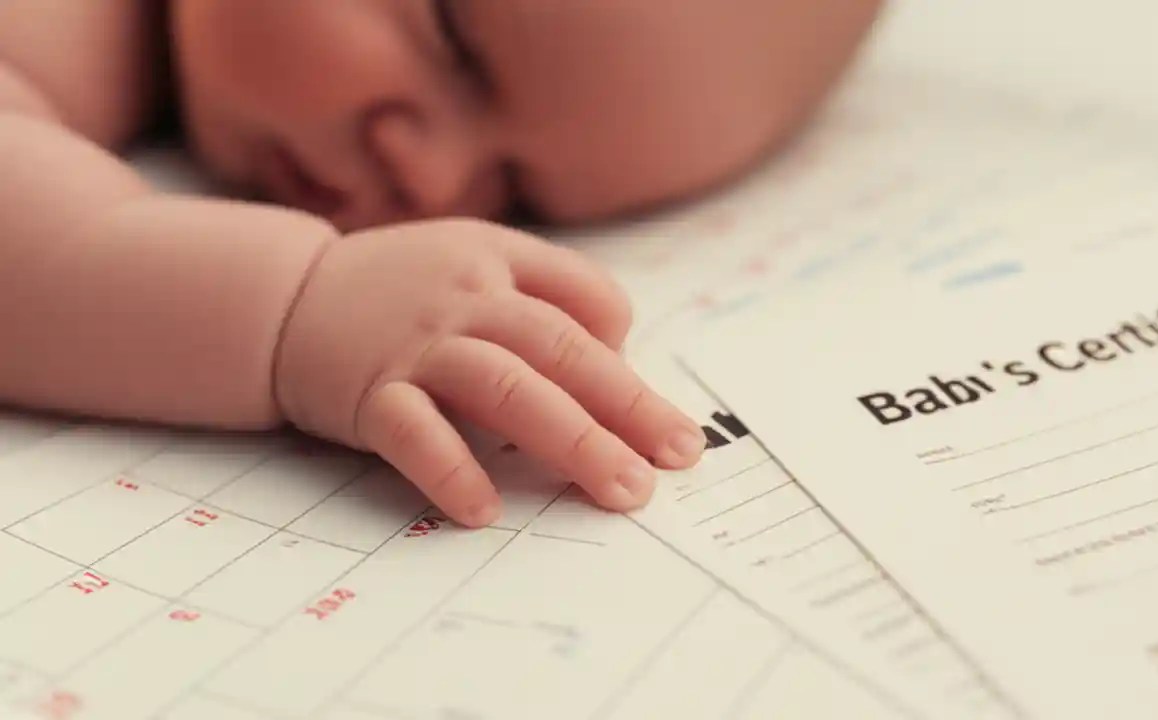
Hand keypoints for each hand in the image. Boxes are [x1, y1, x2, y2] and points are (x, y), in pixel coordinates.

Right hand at [273, 219, 705, 526]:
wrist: (280, 299)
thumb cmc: (394, 292)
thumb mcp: (468, 261)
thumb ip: (539, 294)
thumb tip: (616, 352)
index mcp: (496, 257)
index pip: (585, 295)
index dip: (624, 348)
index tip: (648, 408)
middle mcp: (464, 296)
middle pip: (561, 349)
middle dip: (628, 405)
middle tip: (678, 456)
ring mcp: (415, 343)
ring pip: (505, 387)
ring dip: (572, 440)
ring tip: (622, 488)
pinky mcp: (368, 392)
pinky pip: (414, 432)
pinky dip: (451, 468)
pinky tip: (485, 510)